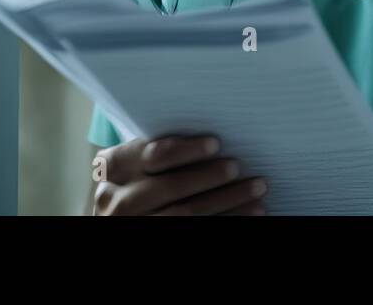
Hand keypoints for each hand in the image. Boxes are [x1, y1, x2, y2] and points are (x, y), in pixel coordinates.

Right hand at [91, 135, 268, 215]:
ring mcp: (137, 222)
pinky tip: (250, 213)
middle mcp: (120, 199)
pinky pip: (196, 229)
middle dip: (211, 176)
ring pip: (187, 213)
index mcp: (115, 167)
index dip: (186, 150)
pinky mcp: (155, 238)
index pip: (155, 155)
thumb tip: (212, 134)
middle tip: (238, 166)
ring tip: (256, 189)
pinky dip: (228, 219)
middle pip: (173, 187)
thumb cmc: (133, 182)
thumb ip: (153, 149)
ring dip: (228, 201)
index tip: (215, 144)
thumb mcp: (131, 164)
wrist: (116, 218)